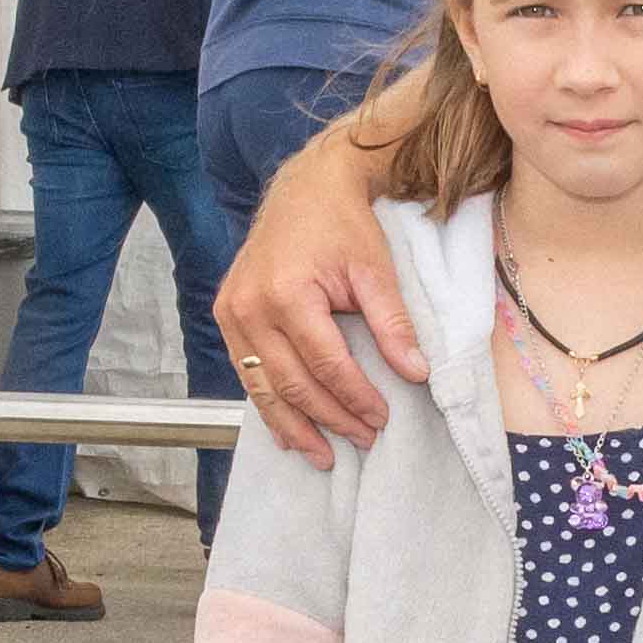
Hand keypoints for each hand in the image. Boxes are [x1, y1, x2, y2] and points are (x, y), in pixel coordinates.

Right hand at [213, 122, 418, 456]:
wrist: (306, 187)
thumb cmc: (343, 224)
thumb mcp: (375, 269)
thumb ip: (392, 323)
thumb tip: (416, 373)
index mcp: (287, 293)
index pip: (326, 364)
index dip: (355, 396)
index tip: (381, 418)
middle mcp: (251, 307)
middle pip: (293, 383)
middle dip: (330, 418)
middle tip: (362, 439)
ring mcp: (232, 312)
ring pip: (263, 386)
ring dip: (293, 426)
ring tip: (322, 455)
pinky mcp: (227, 314)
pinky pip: (247, 371)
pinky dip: (269, 403)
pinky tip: (287, 429)